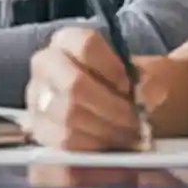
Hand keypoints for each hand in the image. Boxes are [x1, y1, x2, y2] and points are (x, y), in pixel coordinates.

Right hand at [24, 27, 154, 150]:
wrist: (121, 105)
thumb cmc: (132, 85)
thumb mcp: (147, 75)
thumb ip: (151, 82)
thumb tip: (147, 96)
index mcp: (67, 40)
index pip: (86, 46)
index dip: (112, 70)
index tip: (131, 88)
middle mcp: (44, 64)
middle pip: (74, 85)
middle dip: (111, 109)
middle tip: (136, 123)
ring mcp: (37, 97)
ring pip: (68, 117)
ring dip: (105, 130)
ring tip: (129, 136)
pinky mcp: (39, 128)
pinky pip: (63, 143)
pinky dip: (92, 147)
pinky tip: (111, 146)